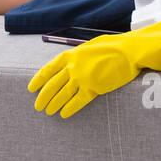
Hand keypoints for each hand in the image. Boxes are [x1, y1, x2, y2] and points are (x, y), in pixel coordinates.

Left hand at [28, 12, 160, 117]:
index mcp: (70, 55)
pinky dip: (69, 109)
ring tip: (48, 112)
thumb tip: (71, 64)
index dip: (38, 80)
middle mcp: (73, 67)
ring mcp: (82, 78)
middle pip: (52, 85)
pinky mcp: (93, 89)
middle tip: (38, 106)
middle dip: (43, 97)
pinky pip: (77, 102)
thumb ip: (78, 56)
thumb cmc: (113, 47)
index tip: (31, 88)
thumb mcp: (90, 47)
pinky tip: (63, 114)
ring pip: (62, 95)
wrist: (129, 52)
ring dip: (53, 104)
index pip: (48, 70)